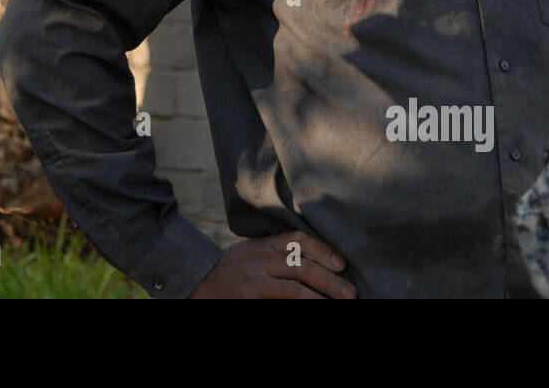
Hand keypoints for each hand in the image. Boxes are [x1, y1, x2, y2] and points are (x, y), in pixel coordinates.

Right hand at [189, 231, 356, 298]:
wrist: (198, 285)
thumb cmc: (233, 270)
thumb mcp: (253, 252)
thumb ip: (277, 252)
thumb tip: (316, 260)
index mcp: (263, 245)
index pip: (297, 239)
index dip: (322, 249)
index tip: (341, 263)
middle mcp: (259, 260)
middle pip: (301, 266)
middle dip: (330, 280)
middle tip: (350, 293)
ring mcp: (252, 282)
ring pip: (292, 290)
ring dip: (318, 299)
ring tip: (337, 305)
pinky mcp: (247, 299)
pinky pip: (279, 304)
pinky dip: (298, 307)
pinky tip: (313, 309)